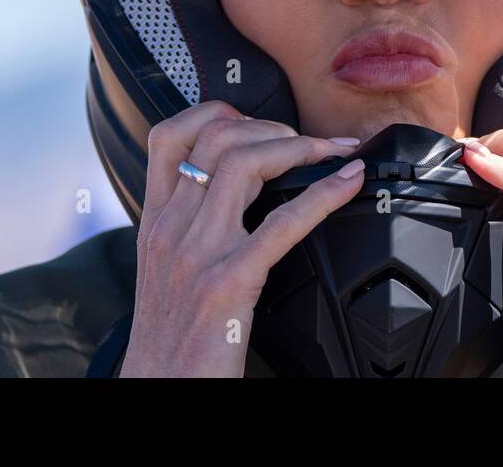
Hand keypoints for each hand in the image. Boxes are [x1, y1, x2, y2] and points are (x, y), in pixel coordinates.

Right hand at [121, 100, 365, 376]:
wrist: (158, 391)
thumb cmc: (170, 337)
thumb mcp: (164, 271)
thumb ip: (188, 228)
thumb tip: (226, 193)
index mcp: (155, 222)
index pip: (168, 136)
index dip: (215, 112)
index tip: (255, 121)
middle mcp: (171, 229)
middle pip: (216, 138)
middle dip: (271, 126)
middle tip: (306, 141)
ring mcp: (198, 253)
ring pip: (245, 164)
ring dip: (299, 147)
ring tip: (330, 153)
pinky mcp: (227, 284)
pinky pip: (282, 221)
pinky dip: (324, 194)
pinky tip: (347, 184)